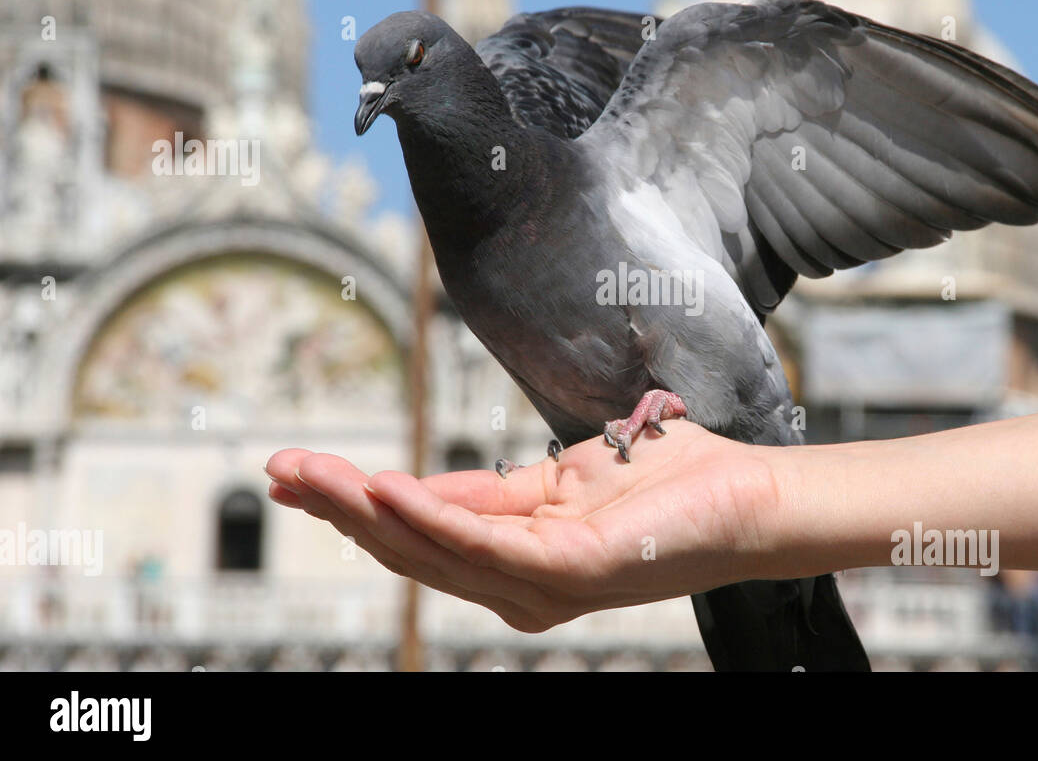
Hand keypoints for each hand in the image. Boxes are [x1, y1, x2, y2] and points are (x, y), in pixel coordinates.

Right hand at [264, 422, 784, 631]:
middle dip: (339, 508)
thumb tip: (415, 487)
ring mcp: (542, 583)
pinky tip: (386, 488)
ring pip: (434, 547)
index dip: (354, 506)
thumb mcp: (557, 482)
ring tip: (312, 473)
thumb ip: (490, 493)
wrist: (743, 497)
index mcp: (512, 562)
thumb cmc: (661, 487)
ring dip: (366, 509)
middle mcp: (518, 584)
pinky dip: (431, 516)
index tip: (297, 471)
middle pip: (410, 546)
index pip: (418, 534)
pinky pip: (487, 542)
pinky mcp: (570, 568)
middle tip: (278, 469)